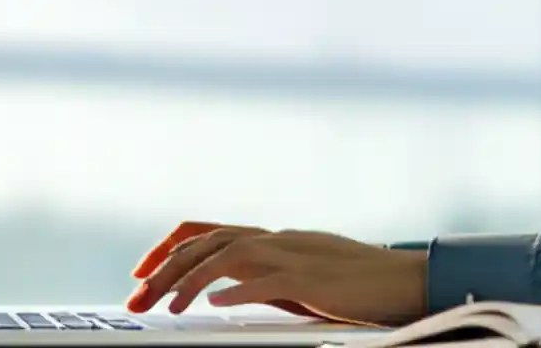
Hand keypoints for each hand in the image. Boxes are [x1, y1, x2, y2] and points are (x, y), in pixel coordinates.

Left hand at [125, 221, 427, 326]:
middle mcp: (279, 240)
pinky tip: (215, 306)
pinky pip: (268, 281)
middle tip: (135, 299)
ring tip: (168, 308)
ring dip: (190, 281)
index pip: (209, 231)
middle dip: (164, 270)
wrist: (405, 279)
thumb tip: (226, 292)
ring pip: (228, 256)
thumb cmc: (358, 284)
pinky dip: (238, 291)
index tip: (140, 272)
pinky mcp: (313, 279)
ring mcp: (296, 256)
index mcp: (275, 239)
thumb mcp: (303, 276)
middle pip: (208, 243)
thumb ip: (268, 277)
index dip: (169, 247)